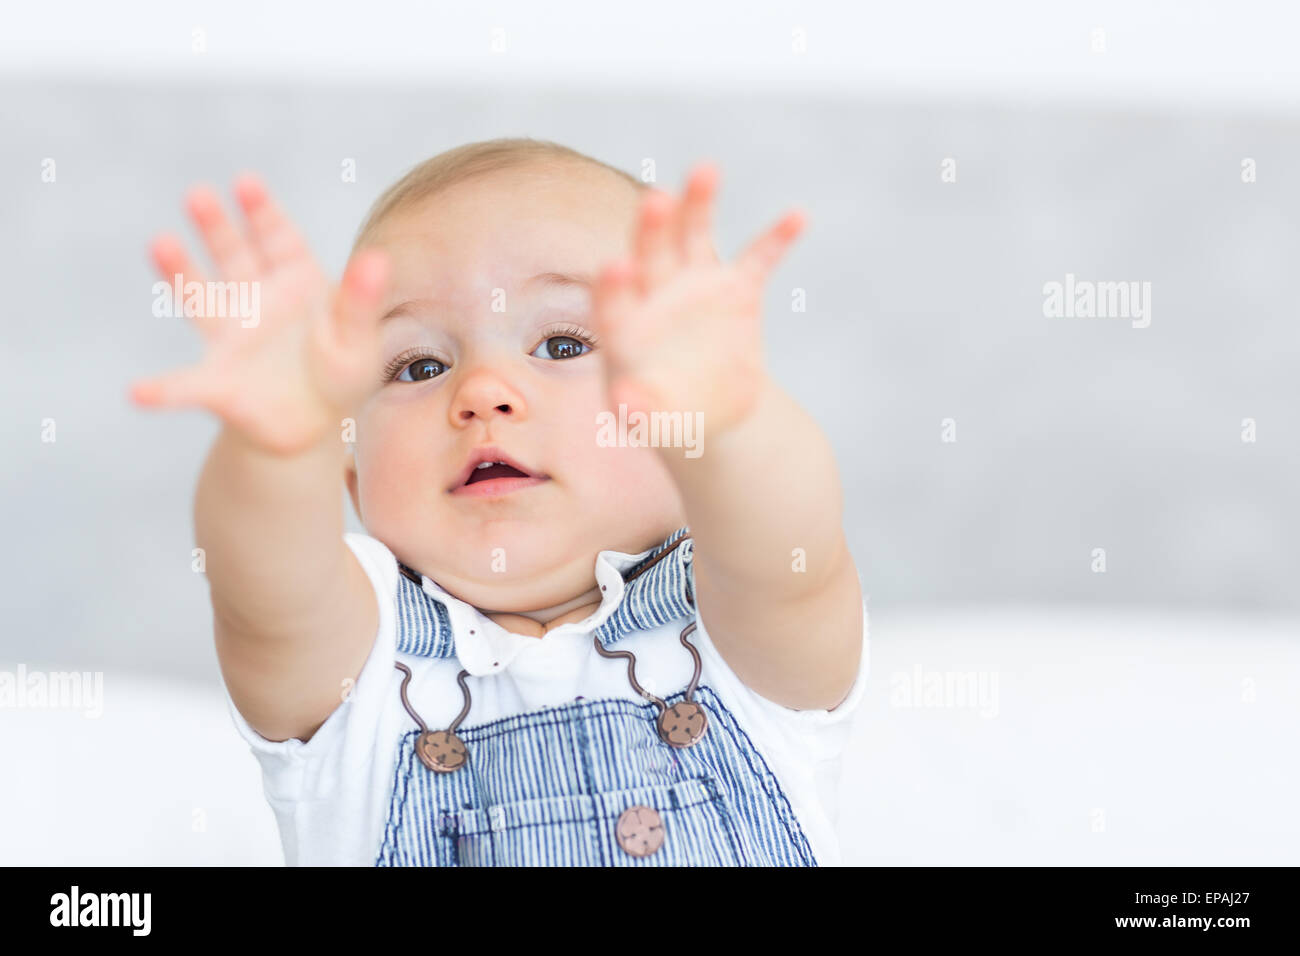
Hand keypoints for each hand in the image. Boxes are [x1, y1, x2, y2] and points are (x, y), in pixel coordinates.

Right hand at [129, 175, 390, 455]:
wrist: (316, 422)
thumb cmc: (341, 372)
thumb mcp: (359, 337)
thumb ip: (361, 301)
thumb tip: (379, 259)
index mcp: (296, 281)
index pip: (278, 238)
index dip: (262, 211)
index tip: (247, 183)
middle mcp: (257, 298)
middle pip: (234, 255)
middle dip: (217, 226)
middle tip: (199, 194)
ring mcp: (231, 334)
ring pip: (202, 298)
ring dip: (180, 271)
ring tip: (160, 243)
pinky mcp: (217, 381)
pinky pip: (186, 388)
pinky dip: (163, 391)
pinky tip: (138, 394)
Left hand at [590, 162, 804, 437]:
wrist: (708, 408)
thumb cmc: (666, 416)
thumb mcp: (653, 421)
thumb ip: (638, 409)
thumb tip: (623, 400)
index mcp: (625, 326)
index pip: (613, 301)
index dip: (614, 286)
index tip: (615, 268)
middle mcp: (655, 293)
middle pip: (650, 253)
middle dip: (652, 227)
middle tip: (656, 199)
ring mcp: (696, 286)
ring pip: (694, 236)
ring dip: (699, 204)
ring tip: (705, 170)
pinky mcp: (737, 290)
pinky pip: (758, 260)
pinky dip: (776, 239)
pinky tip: (797, 216)